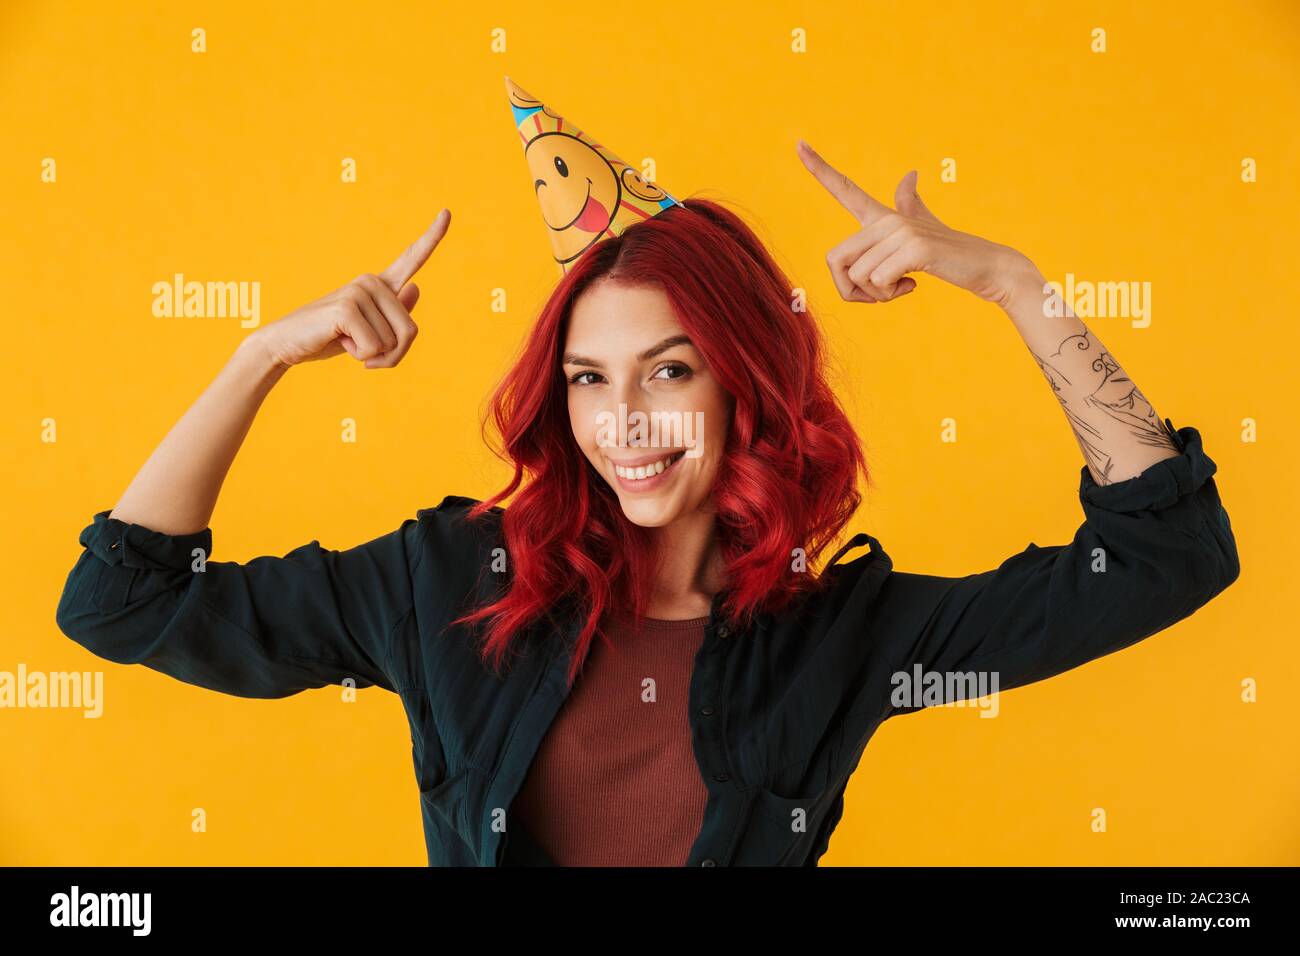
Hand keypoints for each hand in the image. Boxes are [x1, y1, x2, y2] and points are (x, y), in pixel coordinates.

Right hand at [250, 209, 450, 368]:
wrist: (286, 344)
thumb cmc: (330, 337)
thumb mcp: (369, 330)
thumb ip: (393, 315)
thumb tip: (416, 286)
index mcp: (379, 284)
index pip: (412, 258)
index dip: (433, 236)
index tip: (447, 212)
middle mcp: (372, 282)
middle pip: (411, 331)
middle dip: (393, 355)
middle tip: (364, 353)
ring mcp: (359, 291)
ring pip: (393, 343)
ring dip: (374, 357)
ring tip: (347, 343)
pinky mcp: (347, 307)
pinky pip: (374, 348)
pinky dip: (361, 357)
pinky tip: (339, 342)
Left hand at [797, 141, 1033, 307]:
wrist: (987, 267)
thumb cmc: (950, 254)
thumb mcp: (925, 228)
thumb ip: (911, 203)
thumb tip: (910, 174)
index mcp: (883, 216)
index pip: (845, 189)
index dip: (819, 168)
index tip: (798, 143)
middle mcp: (887, 218)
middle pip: (836, 260)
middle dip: (851, 291)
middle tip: (882, 293)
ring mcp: (900, 230)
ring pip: (858, 276)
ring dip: (877, 296)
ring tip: (903, 285)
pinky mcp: (913, 247)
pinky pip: (877, 281)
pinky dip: (891, 293)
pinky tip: (913, 284)